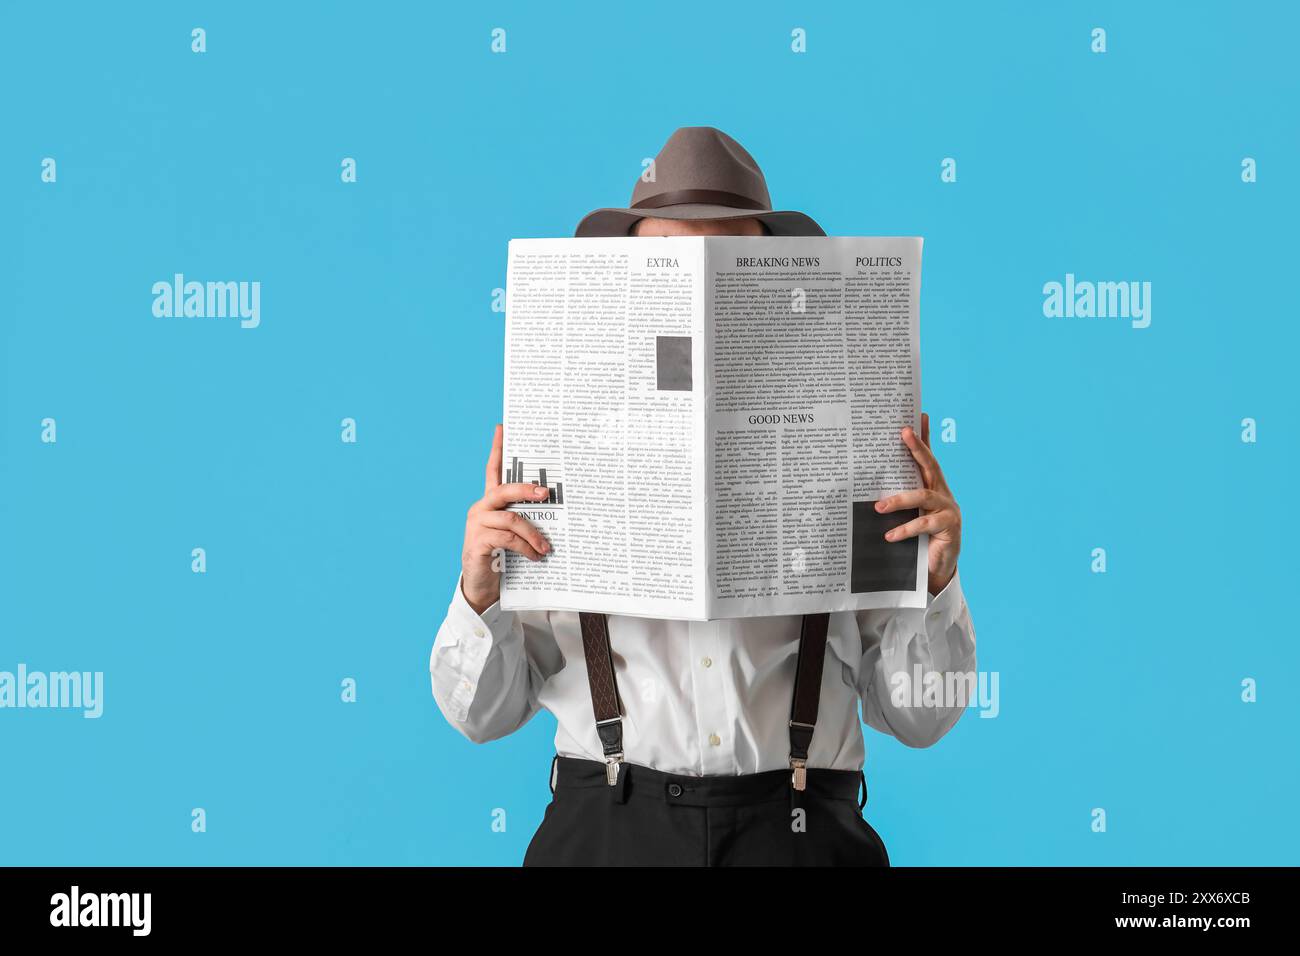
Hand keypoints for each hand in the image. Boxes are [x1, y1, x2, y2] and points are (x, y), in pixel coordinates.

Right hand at [461, 424, 552, 614]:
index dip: (497, 448)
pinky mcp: (477, 542)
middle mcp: (481, 509)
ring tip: (547, 547)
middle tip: (547, 493)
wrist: (482, 585)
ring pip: (511, 519)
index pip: (492, 470)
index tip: (502, 427)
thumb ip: (526, 519)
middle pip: (504, 490)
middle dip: (527, 489)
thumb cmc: (503, 555)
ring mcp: (477, 525)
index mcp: (490, 502)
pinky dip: (526, 548)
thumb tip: (554, 509)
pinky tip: (536, 557)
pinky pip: (507, 539)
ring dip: (534, 534)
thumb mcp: (515, 534)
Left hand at [874, 412, 961, 595]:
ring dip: (900, 499)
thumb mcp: (909, 515)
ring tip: (878, 507)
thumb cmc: (920, 537)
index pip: (928, 458)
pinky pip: (924, 524)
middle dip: (918, 447)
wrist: (938, 567)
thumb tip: (873, 491)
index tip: (915, 417)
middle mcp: (943, 493)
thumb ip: (899, 499)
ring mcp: (949, 509)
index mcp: (933, 487)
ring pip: (924, 496)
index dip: (923, 438)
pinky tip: (889, 535)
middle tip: (904, 433)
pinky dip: (905, 529)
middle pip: (931, 465)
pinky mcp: (949, 528)